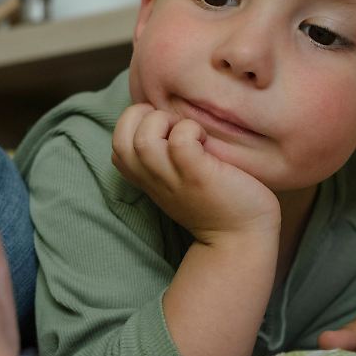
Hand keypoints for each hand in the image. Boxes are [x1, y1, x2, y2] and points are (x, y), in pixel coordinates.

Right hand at [111, 103, 278, 240]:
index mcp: (145, 178)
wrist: (239, 238)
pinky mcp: (197, 175)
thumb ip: (164, 156)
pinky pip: (180, 141)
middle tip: (174, 126)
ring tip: (190, 132)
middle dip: (143, 117)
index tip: (164, 129)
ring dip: (166, 122)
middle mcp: (152, 178)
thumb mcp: (177, 180)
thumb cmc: (214, 201)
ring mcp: (173, 178)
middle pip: (120, 137)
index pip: (116, 143)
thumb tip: (168, 117)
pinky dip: (192, 130)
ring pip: (144, 138)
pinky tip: (207, 142)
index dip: (135, 123)